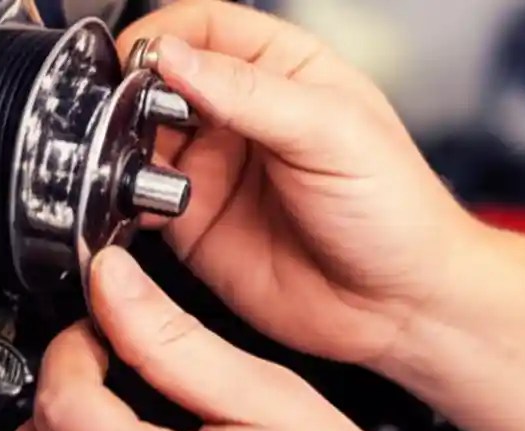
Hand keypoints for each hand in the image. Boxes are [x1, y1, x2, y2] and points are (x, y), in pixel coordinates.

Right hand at [119, 1, 480, 365]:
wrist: (402, 308)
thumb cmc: (396, 212)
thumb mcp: (332, 133)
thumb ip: (251, 94)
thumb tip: (174, 58)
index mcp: (282, 71)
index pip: (203, 27)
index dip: (163, 36)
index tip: (140, 61)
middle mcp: (240, 116)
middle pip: (159, 81)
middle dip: (133, 93)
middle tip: (131, 117)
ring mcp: (214, 170)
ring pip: (139, 140)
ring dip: (123, 147)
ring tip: (140, 165)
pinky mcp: (194, 227)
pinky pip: (138, 202)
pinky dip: (122, 200)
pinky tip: (140, 205)